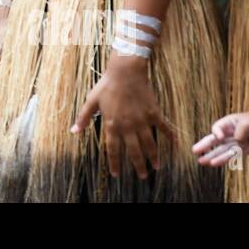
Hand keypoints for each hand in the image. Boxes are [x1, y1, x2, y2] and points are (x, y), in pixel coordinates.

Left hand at [72, 56, 171, 179]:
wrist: (125, 71)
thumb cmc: (107, 85)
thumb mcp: (91, 101)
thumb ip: (83, 118)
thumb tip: (73, 132)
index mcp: (112, 125)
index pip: (113, 150)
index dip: (114, 163)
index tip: (116, 175)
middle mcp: (128, 126)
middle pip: (134, 151)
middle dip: (138, 166)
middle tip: (142, 176)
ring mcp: (142, 121)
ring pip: (149, 144)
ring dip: (153, 157)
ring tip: (156, 167)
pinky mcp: (153, 113)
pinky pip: (163, 127)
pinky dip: (169, 135)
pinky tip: (175, 144)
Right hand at [193, 110, 248, 166]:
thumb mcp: (248, 124)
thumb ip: (241, 132)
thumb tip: (238, 142)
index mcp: (228, 123)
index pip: (217, 127)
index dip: (216, 132)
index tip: (219, 137)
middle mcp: (228, 133)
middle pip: (214, 140)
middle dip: (205, 146)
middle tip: (195, 151)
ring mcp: (234, 142)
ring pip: (220, 150)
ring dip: (211, 156)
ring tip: (201, 161)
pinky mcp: (241, 150)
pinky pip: (230, 156)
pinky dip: (223, 160)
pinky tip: (214, 163)